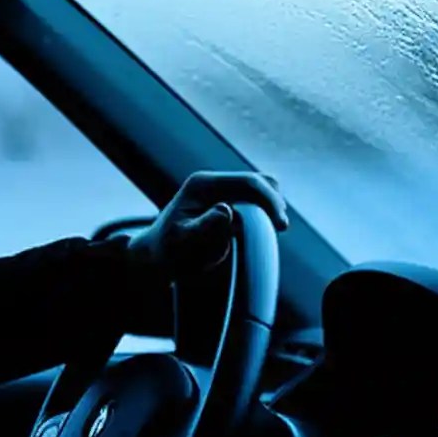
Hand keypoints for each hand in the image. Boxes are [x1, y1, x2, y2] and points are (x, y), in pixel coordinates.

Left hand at [128, 171, 288, 279]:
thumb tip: (227, 210)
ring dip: (268, 205)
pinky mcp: (223, 201)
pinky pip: (252, 199)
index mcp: (202, 185)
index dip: (269, 201)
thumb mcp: (183, 242)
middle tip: (280, 228)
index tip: (281, 225)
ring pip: (257, 188)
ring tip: (274, 228)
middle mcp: (210, 182)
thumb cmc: (168, 251)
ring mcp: (217, 190)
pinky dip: (262, 211)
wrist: (156, 255)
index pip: (247, 183)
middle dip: (273, 201)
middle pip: (257, 181)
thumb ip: (205, 226)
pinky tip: (263, 228)